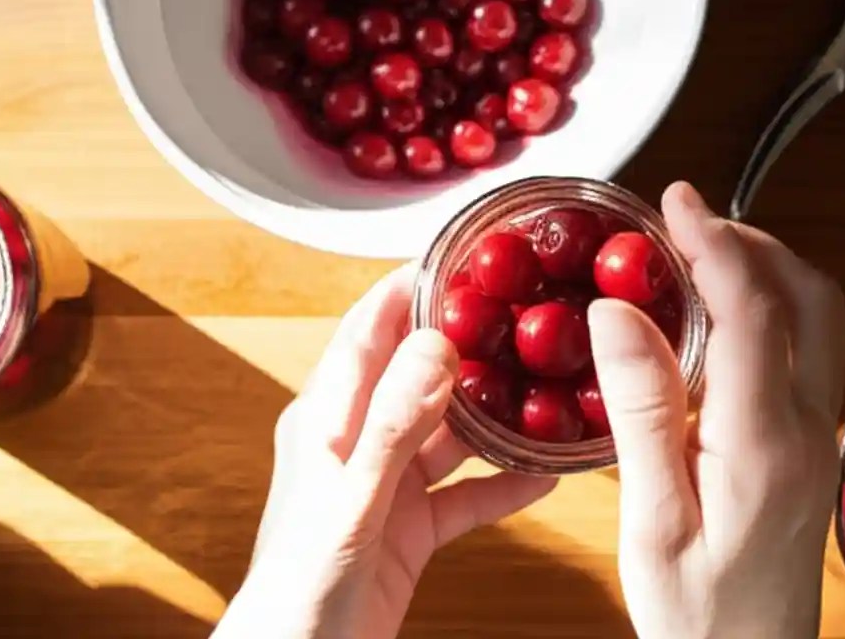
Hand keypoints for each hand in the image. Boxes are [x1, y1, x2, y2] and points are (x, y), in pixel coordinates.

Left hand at [215, 265, 556, 638]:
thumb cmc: (300, 589)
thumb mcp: (353, 499)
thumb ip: (393, 424)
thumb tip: (435, 345)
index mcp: (325, 420)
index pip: (367, 332)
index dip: (406, 288)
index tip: (454, 256)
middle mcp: (355, 443)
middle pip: (417, 375)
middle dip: (465, 345)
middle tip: (519, 317)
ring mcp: (384, 486)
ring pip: (448, 433)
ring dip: (492, 416)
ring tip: (542, 390)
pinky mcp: (409, 529)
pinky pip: (465, 495)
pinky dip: (503, 486)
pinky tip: (544, 476)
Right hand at [588, 183, 844, 638]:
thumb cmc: (697, 614)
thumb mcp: (651, 519)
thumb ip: (641, 410)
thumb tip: (617, 310)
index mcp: (766, 439)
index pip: (753, 309)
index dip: (713, 241)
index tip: (674, 199)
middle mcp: (809, 425)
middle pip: (808, 296)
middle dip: (749, 242)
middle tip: (682, 224)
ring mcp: (819, 435)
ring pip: (816, 318)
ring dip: (764, 271)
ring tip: (693, 257)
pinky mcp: (812, 447)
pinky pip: (803, 350)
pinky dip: (766, 309)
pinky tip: (714, 321)